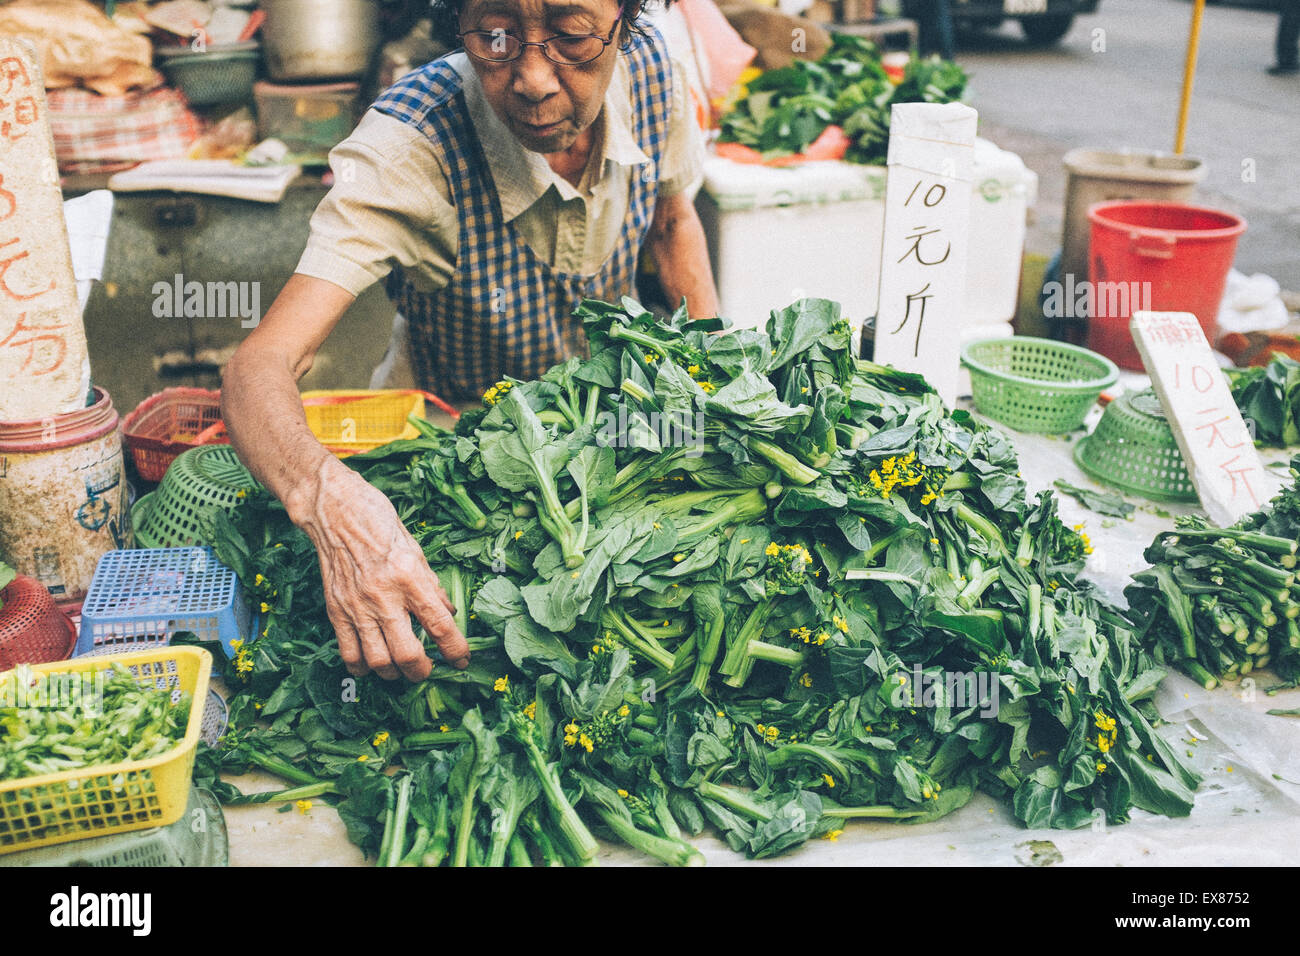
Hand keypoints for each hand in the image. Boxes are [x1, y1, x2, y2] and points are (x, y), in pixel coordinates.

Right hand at [286, 457, 469, 680]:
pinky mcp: (336, 611)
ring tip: (400, 669)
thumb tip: (449, 612)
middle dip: (422, 671)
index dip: (455, 650)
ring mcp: (357, 606)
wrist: (335, 512)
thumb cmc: (380, 523)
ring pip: (378, 661)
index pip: (439, 625)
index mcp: (410, 578)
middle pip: (407, 654)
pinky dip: (362, 668)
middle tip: (428, 670)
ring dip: (393, 673)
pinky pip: (349, 653)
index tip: (462, 661)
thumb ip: (432, 586)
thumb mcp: (417, 550)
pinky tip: (372, 664)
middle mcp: (384, 596)